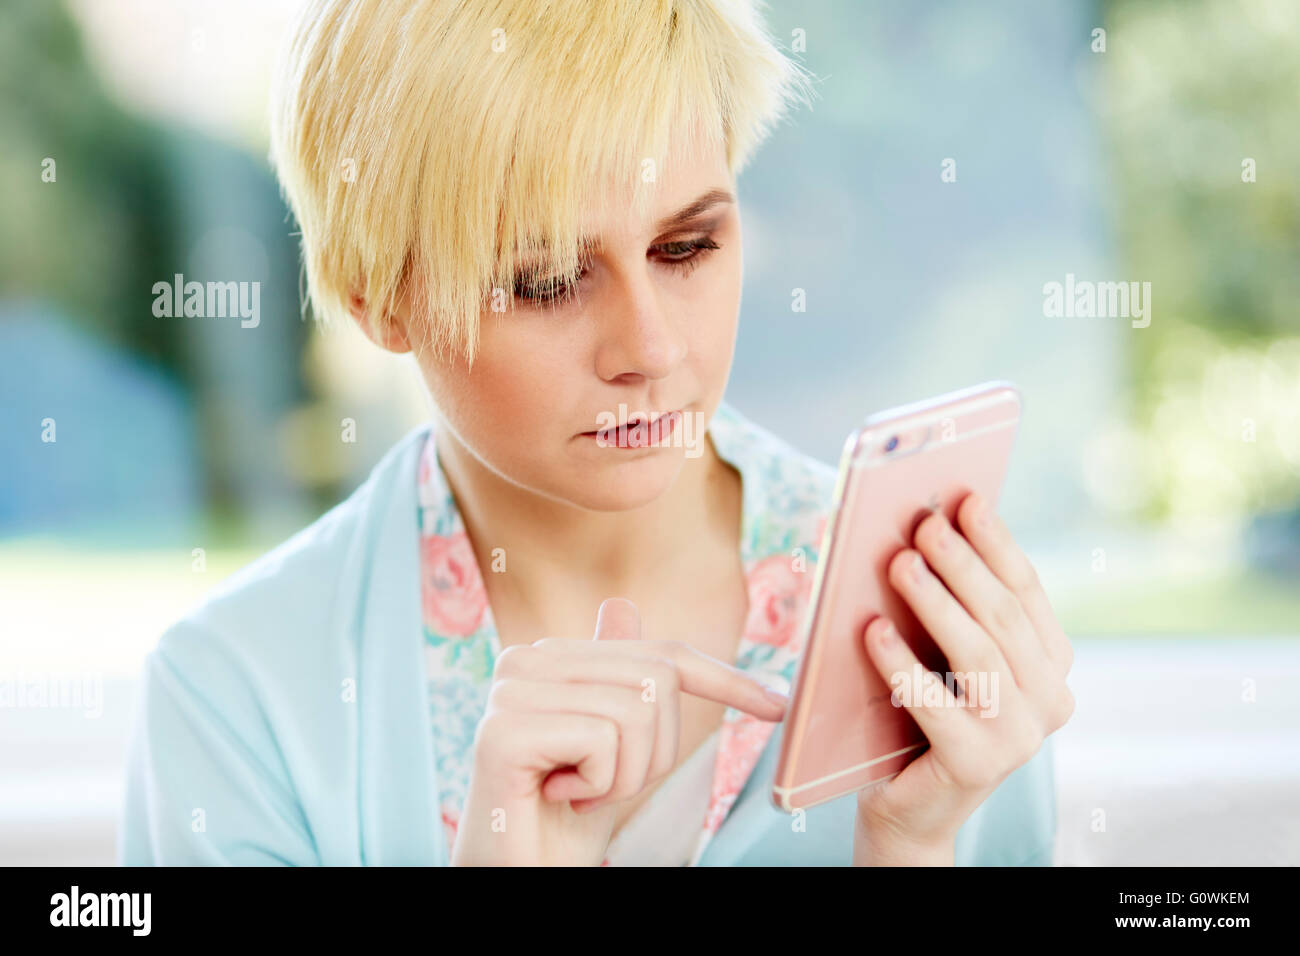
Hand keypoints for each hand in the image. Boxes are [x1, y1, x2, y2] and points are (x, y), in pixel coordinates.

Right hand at [450, 597, 788, 865]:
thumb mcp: (612, 747)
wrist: (520, 876)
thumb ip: (617, 682)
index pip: (659, 653)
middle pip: (657, 679)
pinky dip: (599, 784)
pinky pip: (603, 738)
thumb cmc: (565, 820)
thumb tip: (620, 604)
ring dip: (626, 775)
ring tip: (581, 792)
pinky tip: (557, 795)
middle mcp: (524, 660)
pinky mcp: (502, 728)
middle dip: (655, 752)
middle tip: (605, 787)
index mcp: (551, 656)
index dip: (725, 680)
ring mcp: (510, 690)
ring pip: (637, 709)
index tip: (776, 706)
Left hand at [854, 491, 1074, 863]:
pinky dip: (902, 664)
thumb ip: (952, 604)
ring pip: (979, 656)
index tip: (965, 499)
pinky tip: (872, 631)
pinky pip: (936, 705)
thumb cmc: (921, 712)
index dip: (996, 542)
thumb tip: (924, 527)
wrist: (908, 803)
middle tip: (925, 525)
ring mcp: (1020, 738)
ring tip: (898, 564)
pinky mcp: (978, 766)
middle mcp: (1050, 701)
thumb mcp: (943, 652)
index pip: (1025, 590)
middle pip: (1003, 617)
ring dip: (936, 603)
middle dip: (963, 564)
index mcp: (1050, 663)